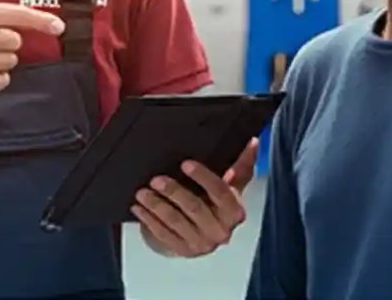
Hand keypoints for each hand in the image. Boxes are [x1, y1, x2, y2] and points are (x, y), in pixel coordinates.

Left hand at [132, 138, 258, 257]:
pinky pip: (163, 235)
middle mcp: (221, 231)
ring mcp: (202, 244)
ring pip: (176, 222)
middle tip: (155, 179)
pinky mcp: (183, 251)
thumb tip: (253, 141)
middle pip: (195, 208)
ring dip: (156, 206)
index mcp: (235, 212)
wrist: (203, 234)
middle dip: (174, 192)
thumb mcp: (230, 185)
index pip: (222, 193)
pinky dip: (148, 220)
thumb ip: (240, 164)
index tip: (185, 163)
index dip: (204, 177)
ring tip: (142, 192)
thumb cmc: (216, 204)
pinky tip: (138, 208)